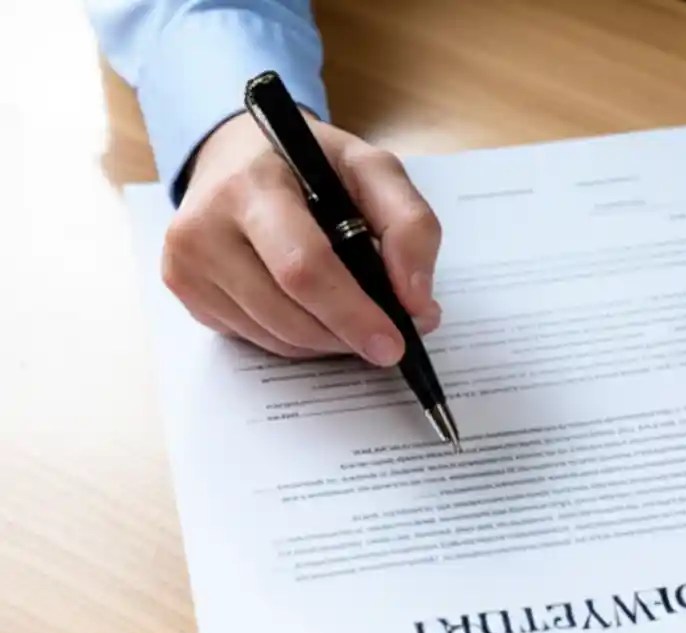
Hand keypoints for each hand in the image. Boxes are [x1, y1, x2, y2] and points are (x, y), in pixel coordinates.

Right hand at [161, 111, 441, 364]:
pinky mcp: (183, 289)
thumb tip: (417, 304)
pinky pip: (254, 339)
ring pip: (274, 337)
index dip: (352, 314)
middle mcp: (204, 226)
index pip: (303, 268)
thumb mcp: (371, 169)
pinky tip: (313, 309)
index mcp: (252, 185)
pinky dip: (297, 337)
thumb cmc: (308, 163)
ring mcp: (185, 263)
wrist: (235, 152)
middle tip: (388, 338)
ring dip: (327, 341)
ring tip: (356, 316)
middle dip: (347, 335)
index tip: (394, 343)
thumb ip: (410, 225)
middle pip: (288, 315)